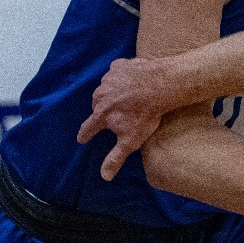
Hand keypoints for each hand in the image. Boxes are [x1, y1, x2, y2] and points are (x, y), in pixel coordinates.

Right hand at [78, 56, 181, 179]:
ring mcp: (108, 79)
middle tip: (119, 115)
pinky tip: (133, 83)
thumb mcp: (131, 141)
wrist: (161, 85)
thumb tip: (104, 177)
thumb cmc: (146, 114)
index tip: (82, 138)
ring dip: (113, 94)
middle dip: (105, 112)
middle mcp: (100, 96)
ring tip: (128, 99)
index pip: (88, 128)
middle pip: (97, 107)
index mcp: (101, 114)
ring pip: (106, 90)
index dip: (85, 135)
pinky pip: (116, 73)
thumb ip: (115, 158)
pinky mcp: (119, 65)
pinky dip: (122, 78)